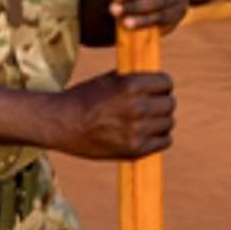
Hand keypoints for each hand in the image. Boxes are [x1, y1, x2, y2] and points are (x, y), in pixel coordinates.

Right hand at [46, 71, 175, 160]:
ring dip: (160, 120)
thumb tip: (157, 81)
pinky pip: (164, 141)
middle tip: (151, 105)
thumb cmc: (83, 98)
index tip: (157, 89)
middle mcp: (137, 108)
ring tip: (146, 120)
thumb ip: (134, 80)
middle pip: (169, 103)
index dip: (161, 85)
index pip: (166, 82)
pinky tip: (147, 133)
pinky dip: (159, 137)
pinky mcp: (135, 149)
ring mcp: (137, 130)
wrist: (60, 124)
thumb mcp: (108, 80)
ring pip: (168, 122)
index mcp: (131, 86)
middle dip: (161, 102)